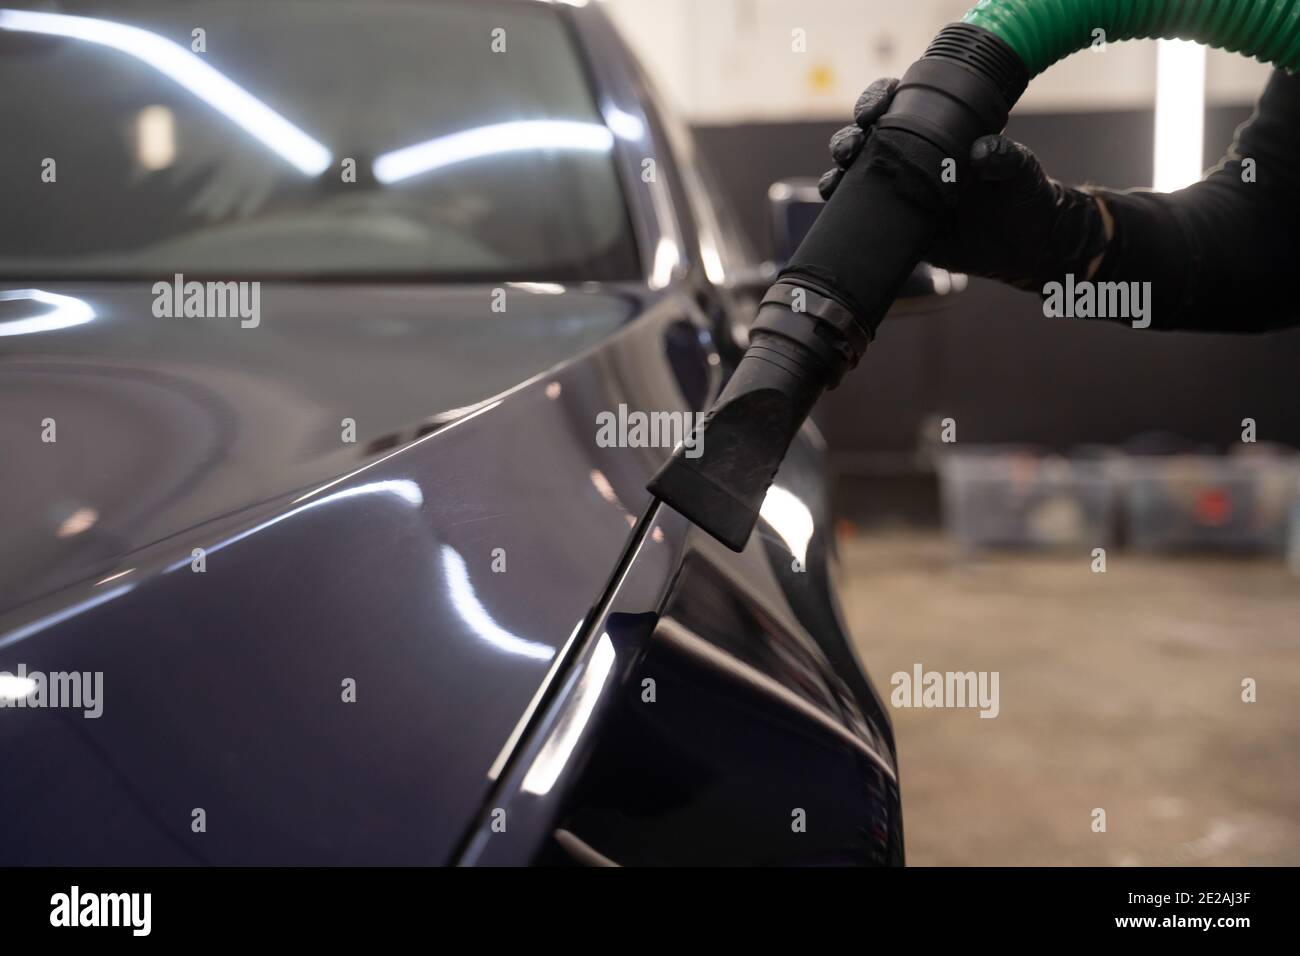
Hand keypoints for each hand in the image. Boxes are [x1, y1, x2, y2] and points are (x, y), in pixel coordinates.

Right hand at [819, 78, 1112, 287]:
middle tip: (852, 145)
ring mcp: (903, 193)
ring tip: (835, 179)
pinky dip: (841, 211)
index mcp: (938, 134)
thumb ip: (1006, 158)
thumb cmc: (1025, 196)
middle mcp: (913, 160)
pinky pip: (862, 218)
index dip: (877, 99)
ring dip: (837, 174)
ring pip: (856, 177)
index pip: (898, 106)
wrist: (1027, 246)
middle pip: (865, 140)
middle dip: (848, 138)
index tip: (875, 108)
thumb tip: (982, 152)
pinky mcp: (899, 228)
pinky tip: (833, 207)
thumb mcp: (1022, 170)